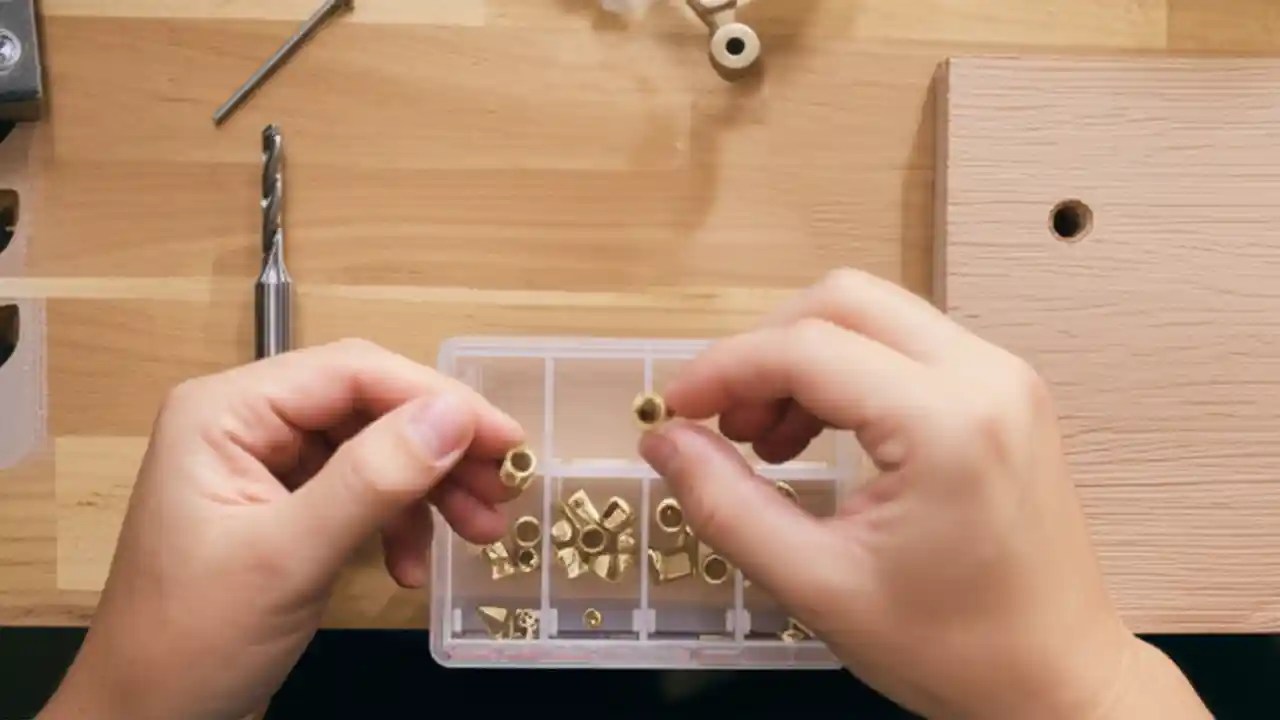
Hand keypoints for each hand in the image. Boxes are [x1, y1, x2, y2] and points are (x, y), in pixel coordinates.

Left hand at [40, 339, 523, 719]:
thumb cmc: (192, 640)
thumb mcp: (288, 557)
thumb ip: (371, 480)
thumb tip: (455, 415)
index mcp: (227, 412)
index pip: (353, 374)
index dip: (438, 399)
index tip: (508, 442)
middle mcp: (246, 422)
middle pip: (370, 406)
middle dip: (440, 449)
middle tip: (504, 490)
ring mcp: (265, 465)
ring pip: (375, 448)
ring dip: (430, 489)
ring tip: (481, 532)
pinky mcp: (284, 506)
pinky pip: (361, 491)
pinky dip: (399, 523)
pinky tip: (412, 568)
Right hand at [639, 269, 1208, 718]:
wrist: (1058, 684)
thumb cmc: (960, 649)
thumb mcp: (818, 586)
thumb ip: (727, 506)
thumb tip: (666, 442)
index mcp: (948, 424)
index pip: (807, 350)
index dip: (724, 371)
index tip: (676, 408)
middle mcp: (986, 378)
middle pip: (843, 302)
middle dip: (764, 350)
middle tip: (721, 419)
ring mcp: (1003, 379)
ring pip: (874, 316)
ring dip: (803, 360)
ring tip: (765, 439)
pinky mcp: (1004, 395)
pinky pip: (906, 348)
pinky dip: (846, 375)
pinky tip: (815, 435)